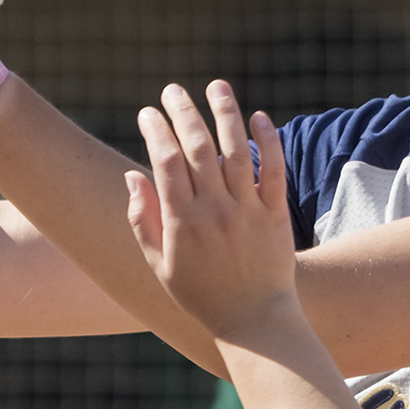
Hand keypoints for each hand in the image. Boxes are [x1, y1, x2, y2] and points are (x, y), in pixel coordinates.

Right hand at [126, 80, 299, 340]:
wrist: (254, 322)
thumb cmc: (201, 295)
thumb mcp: (159, 264)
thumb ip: (141, 219)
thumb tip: (133, 175)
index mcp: (181, 222)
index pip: (165, 162)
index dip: (155, 131)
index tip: (147, 112)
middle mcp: (214, 211)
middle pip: (197, 148)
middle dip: (183, 112)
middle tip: (173, 90)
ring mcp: (247, 211)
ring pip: (236, 150)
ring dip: (225, 113)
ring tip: (216, 86)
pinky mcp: (275, 215)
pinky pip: (274, 170)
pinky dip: (268, 141)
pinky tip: (258, 117)